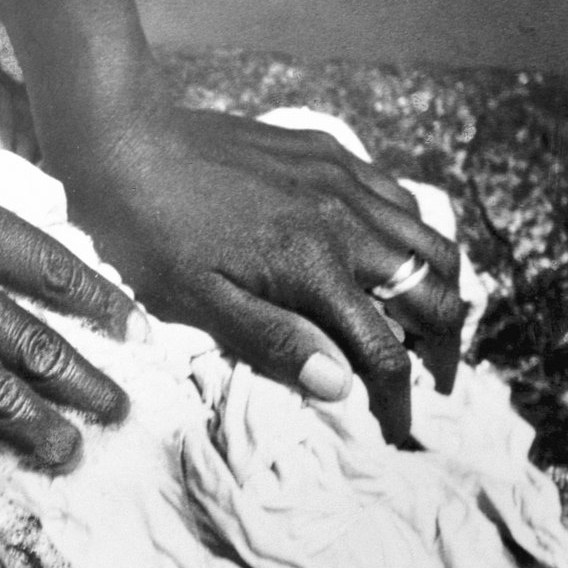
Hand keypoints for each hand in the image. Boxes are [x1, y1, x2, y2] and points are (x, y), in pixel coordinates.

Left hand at [44, 62, 466, 442]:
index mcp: (314, 268)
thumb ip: (275, 340)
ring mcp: (340, 179)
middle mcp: (344, 220)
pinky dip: (413, 232)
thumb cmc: (148, 229)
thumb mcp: (198, 299)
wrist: (124, 138)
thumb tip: (342, 386)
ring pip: (431, 238)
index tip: (395, 428)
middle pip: (436, 292)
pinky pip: (396, 195)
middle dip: (443, 346)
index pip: (385, 351)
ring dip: (441, 287)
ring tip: (427, 321)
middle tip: (431, 379)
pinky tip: (390, 251)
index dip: (397, 400)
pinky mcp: (326, 151)